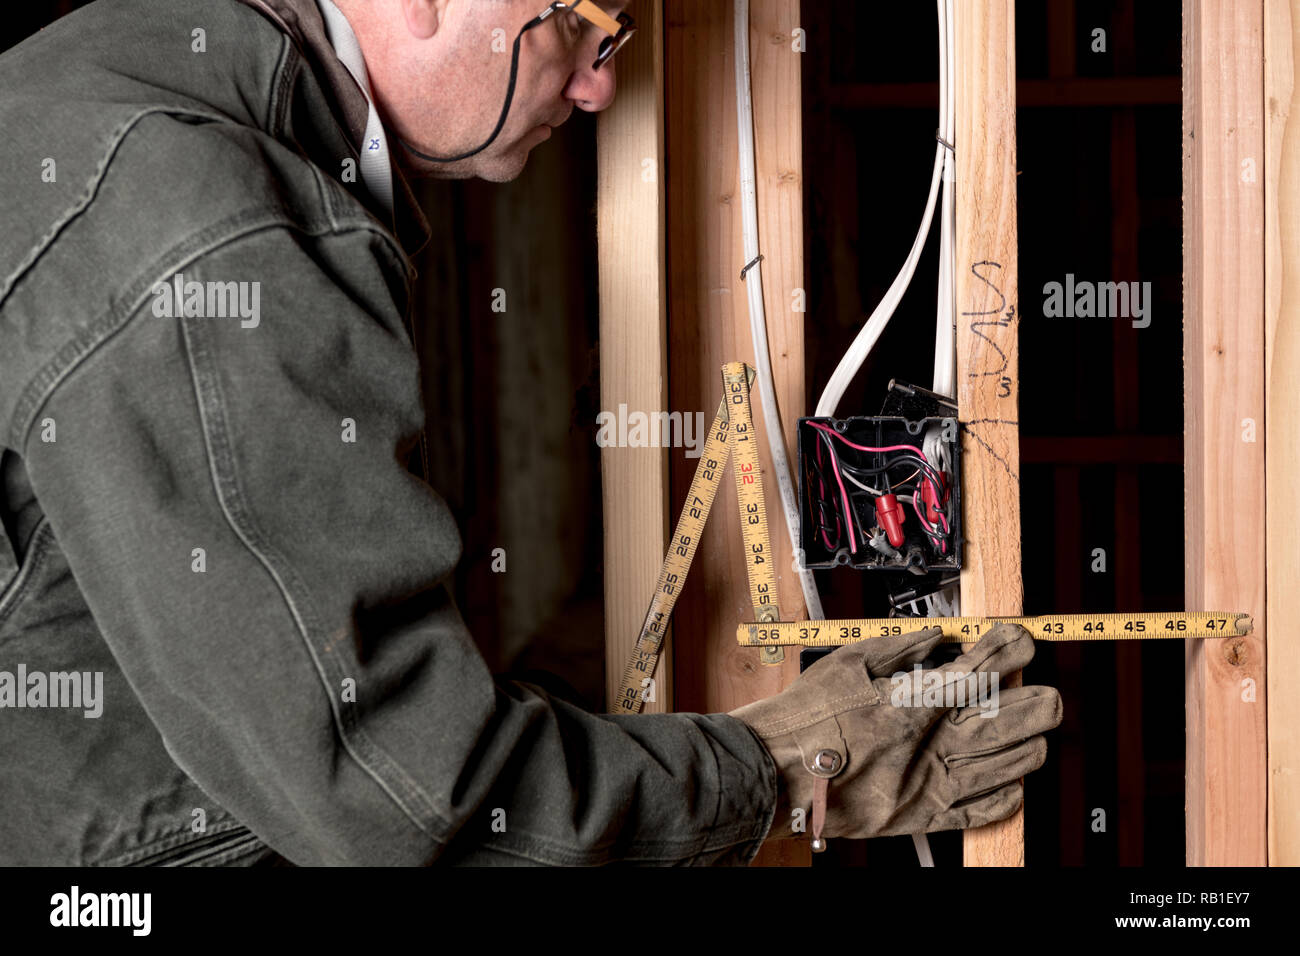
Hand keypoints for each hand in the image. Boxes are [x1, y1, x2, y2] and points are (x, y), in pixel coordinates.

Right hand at [729, 623, 1061, 845]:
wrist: (773, 772)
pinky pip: (978, 813)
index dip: (1006, 654)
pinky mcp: (919, 816)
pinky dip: (1005, 796)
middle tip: (1050, 697)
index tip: (1023, 642)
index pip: (976, 673)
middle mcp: (927, 746)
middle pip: (1004, 725)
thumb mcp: (848, 662)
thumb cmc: (805, 716)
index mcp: (911, 704)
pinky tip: (1014, 782)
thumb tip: (938, 638)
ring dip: (1026, 748)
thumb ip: (899, 649)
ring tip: (1038, 736)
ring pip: (1002, 769)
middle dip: (1036, 706)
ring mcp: (927, 785)